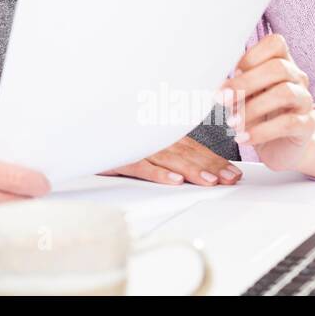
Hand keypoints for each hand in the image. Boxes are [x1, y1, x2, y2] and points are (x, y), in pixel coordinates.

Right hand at [103, 135, 241, 185]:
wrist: (83, 134)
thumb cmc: (113, 140)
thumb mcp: (141, 143)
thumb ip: (164, 150)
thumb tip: (189, 166)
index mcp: (160, 136)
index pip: (192, 148)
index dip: (214, 160)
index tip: (231, 172)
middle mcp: (152, 140)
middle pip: (186, 155)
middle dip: (211, 167)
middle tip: (230, 179)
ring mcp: (137, 148)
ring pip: (170, 161)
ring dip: (192, 171)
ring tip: (210, 181)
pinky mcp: (121, 158)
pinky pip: (143, 167)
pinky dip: (159, 174)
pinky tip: (174, 181)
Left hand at [221, 33, 314, 176]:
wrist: (282, 145)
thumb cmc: (258, 113)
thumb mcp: (244, 95)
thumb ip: (235, 84)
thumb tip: (211, 83)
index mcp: (282, 63)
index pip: (275, 43)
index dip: (251, 56)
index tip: (231, 72)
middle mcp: (297, 78)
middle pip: (278, 68)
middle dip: (245, 83)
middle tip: (221, 100)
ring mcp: (305, 101)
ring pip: (285, 93)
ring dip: (252, 108)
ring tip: (231, 122)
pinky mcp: (307, 125)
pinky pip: (288, 123)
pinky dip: (261, 131)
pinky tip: (242, 138)